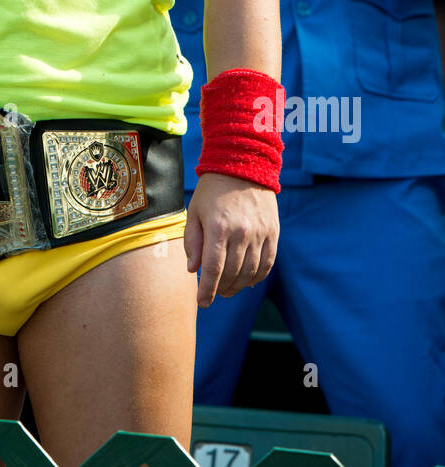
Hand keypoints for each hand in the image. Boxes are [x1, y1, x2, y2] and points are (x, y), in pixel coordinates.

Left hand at [185, 172, 278, 306]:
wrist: (243, 163)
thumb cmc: (213, 189)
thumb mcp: (195, 211)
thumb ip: (193, 241)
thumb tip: (193, 270)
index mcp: (218, 227)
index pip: (213, 269)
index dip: (206, 290)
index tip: (202, 303)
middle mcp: (242, 232)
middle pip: (232, 273)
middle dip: (220, 289)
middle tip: (213, 293)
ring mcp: (260, 233)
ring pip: (250, 272)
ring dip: (238, 286)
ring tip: (228, 289)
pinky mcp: (273, 232)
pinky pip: (267, 263)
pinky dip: (257, 276)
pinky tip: (247, 281)